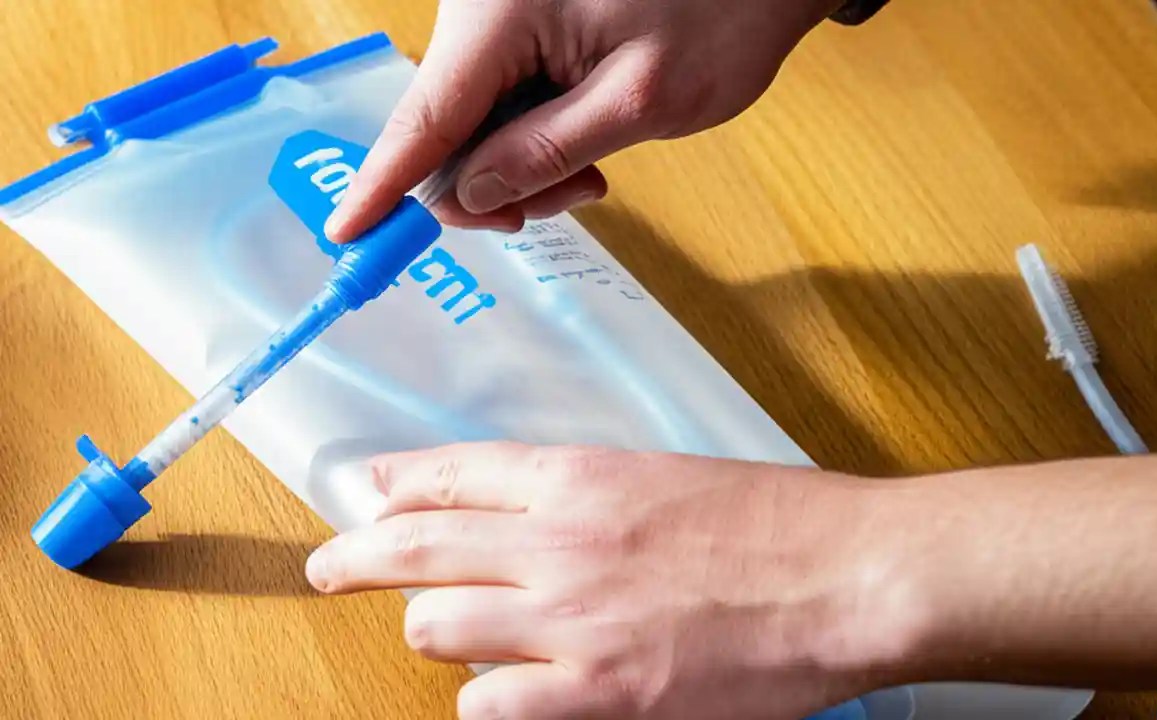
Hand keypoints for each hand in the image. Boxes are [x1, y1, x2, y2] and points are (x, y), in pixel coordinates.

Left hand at [304, 442, 920, 719]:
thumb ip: (582, 494)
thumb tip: (522, 512)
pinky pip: (489, 705)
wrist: (847, 576)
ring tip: (445, 636)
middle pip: (412, 548)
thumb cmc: (775, 521)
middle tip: (327, 571)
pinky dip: (487, 701)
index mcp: (579, 476)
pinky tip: (508, 694)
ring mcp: (571, 621)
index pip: (449, 474)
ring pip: (435, 627)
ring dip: (432, 632)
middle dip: (351, 560)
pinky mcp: (599, 694)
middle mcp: (557, 541)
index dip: (392, 487)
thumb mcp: (665, 477)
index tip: (365, 498)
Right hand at [324, 0, 843, 237]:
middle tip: (577, 197)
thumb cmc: (722, 14)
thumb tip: (472, 195)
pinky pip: (498, 101)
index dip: (384, 186)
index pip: (425, 118)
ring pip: (472, 124)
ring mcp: (497, 17)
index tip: (346, 235)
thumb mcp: (642, 101)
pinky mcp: (516, 26)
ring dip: (522, 164)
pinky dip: (532, 137)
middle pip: (443, 130)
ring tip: (596, 167)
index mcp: (503, 14)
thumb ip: (549, 152)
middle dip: (493, 184)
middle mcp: (483, 10)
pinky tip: (583, 140)